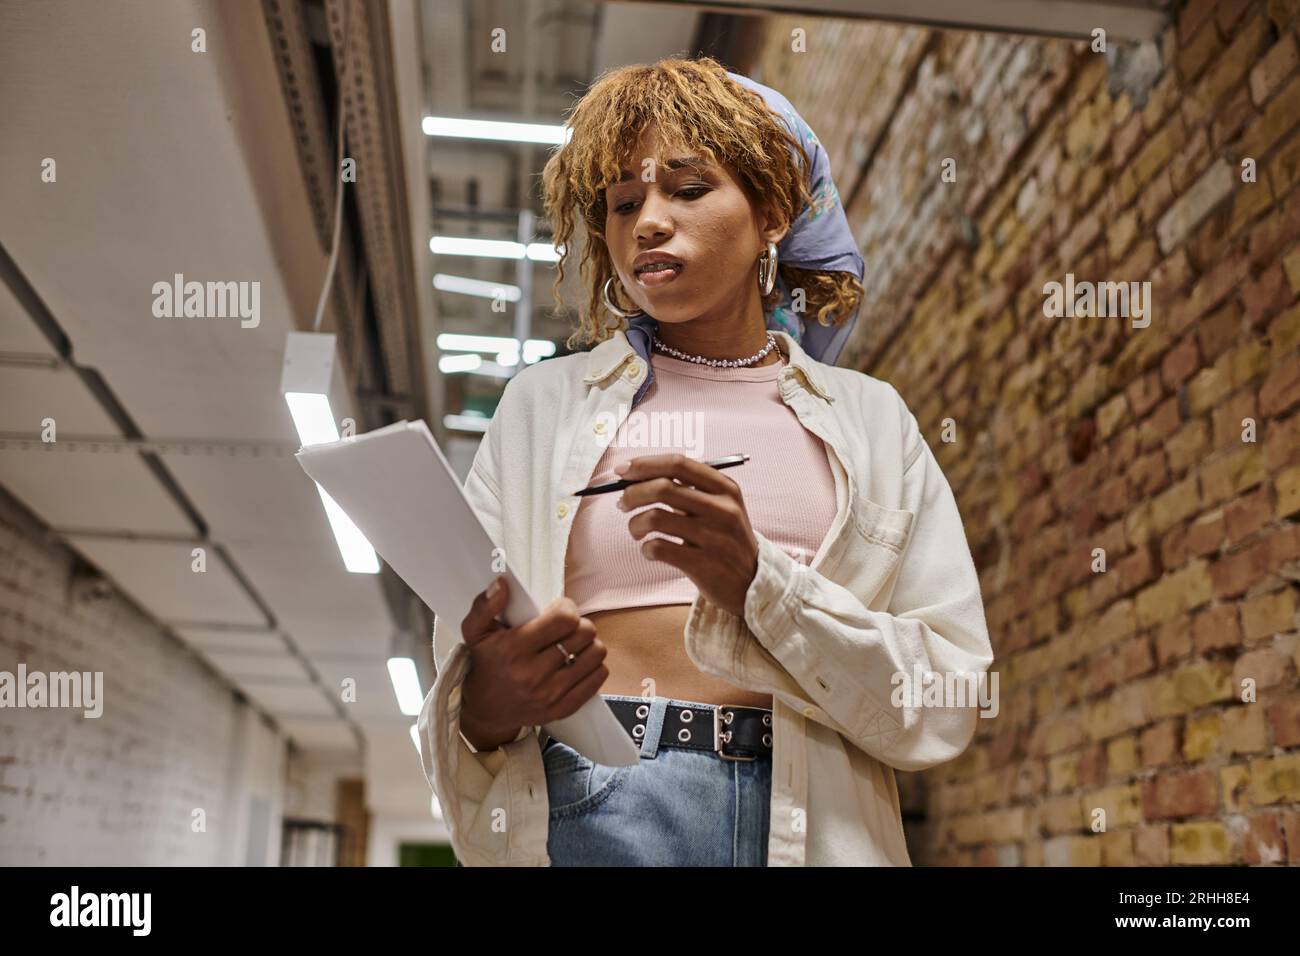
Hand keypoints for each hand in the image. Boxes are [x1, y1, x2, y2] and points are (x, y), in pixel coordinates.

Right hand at [458, 577, 606, 748]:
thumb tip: (501, 584)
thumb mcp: (475, 631)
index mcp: (514, 649)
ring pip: (596, 654)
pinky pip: (598, 677)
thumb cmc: (485, 663)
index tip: (558, 610)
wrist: (484, 709)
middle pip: (585, 633)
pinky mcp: (562, 708)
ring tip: (573, 644)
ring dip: (588, 644)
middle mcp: (533, 673)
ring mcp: (550, 694)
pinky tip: (577, 662)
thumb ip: (485, 605)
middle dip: (578, 624)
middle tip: (565, 628)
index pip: (564, 619)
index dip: (566, 607)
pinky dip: (593, 665)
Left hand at [615, 453, 759, 617]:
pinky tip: (650, 551)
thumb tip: (635, 477)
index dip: (645, 464)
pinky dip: (646, 548)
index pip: (679, 464)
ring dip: (635, 523)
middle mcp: (723, 509)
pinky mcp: (705, 565)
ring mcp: (715, 538)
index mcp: (725, 488)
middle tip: (623, 504)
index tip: (622, 471)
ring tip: (636, 531)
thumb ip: (686, 490)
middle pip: (663, 487)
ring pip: (656, 518)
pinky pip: (659, 548)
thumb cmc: (723, 539)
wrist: (752, 583)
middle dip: (633, 493)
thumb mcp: (719, 507)